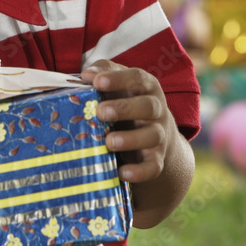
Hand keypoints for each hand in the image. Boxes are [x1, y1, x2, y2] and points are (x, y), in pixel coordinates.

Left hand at [81, 60, 174, 183]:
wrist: (157, 137)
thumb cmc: (128, 102)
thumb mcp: (119, 84)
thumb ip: (103, 73)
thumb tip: (86, 74)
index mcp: (147, 87)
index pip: (137, 78)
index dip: (118, 79)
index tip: (97, 82)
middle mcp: (157, 110)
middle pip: (148, 106)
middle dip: (124, 108)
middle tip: (100, 112)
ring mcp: (159, 135)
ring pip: (152, 135)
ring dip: (131, 139)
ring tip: (109, 142)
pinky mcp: (157, 159)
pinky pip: (153, 166)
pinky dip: (139, 171)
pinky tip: (121, 172)